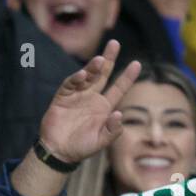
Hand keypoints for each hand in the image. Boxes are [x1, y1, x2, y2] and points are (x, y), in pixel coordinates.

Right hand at [36, 40, 140, 165]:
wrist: (58, 152)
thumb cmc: (81, 148)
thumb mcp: (101, 142)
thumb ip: (112, 130)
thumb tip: (119, 114)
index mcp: (104, 107)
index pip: (118, 88)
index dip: (127, 76)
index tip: (137, 64)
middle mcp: (92, 98)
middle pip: (102, 74)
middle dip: (108, 59)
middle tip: (115, 43)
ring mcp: (77, 96)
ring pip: (87, 76)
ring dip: (93, 67)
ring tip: (100, 60)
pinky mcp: (63, 97)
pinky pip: (70, 84)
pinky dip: (76, 79)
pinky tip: (83, 75)